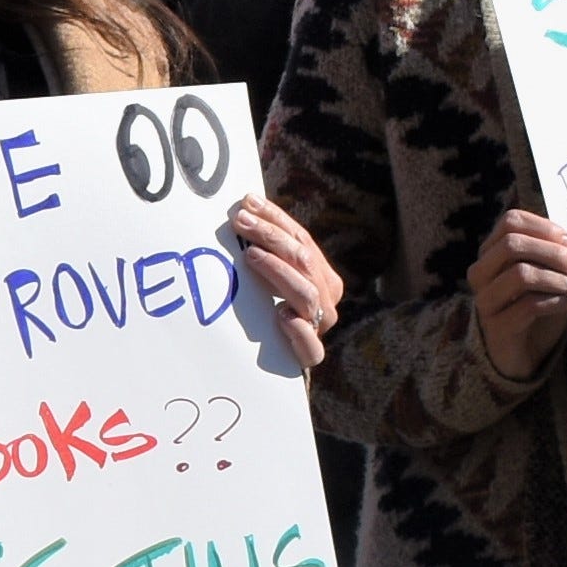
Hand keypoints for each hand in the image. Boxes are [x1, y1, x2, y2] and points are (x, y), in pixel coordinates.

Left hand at [223, 195, 342, 369]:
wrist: (281, 364)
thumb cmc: (272, 314)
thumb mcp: (274, 279)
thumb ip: (268, 253)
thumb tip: (242, 211)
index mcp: (322, 275)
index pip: (301, 238)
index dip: (276, 218)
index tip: (247, 202)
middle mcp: (326, 296)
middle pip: (302, 259)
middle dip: (270, 236)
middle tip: (240, 221)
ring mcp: (320, 325)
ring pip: (306, 293)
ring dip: (278, 271)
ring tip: (251, 256)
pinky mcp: (310, 355)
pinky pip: (310, 345)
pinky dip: (298, 330)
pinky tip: (281, 316)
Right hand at [467, 206, 566, 381]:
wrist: (523, 352)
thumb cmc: (536, 305)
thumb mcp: (543, 272)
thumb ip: (551, 253)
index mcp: (490, 253)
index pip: (510, 222)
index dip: (544, 227)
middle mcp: (481, 273)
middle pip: (512, 244)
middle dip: (552, 252)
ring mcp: (485, 300)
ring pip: (521, 274)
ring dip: (556, 278)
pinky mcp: (496, 326)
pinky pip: (529, 306)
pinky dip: (558, 302)